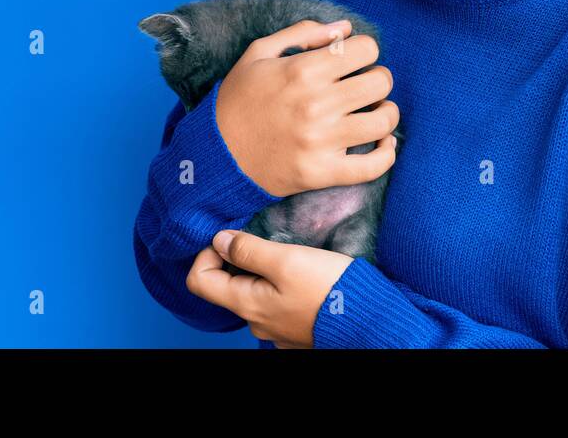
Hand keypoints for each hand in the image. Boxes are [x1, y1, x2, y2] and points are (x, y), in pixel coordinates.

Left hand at [186, 230, 353, 347]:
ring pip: (254, 294)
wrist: (369, 320)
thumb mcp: (287, 260)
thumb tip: (219, 240)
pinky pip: (276, 304)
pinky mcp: (294, 329)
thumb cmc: (329, 288)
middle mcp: (255, 322)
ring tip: (291, 256)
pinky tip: (303, 277)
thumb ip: (249, 250)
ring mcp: (275, 329)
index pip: (198, 281)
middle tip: (267, 240)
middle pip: (227, 286)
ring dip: (264, 273)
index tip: (232, 237)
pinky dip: (281, 287)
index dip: (207, 253)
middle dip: (240, 260)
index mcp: (247, 305)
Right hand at [214, 18, 399, 197]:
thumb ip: (304, 33)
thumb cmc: (239, 100)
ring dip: (386, 113)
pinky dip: (386, 153)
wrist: (215, 156)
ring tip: (374, 111)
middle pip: (380, 82)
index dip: (364, 51)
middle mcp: (316, 105)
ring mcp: (321, 141)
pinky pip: (373, 166)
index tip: (354, 60)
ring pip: (383, 121)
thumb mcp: (259, 54)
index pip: (366, 50)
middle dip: (377, 79)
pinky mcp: (322, 173)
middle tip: (364, 86)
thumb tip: (345, 28)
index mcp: (303, 70)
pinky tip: (383, 142)